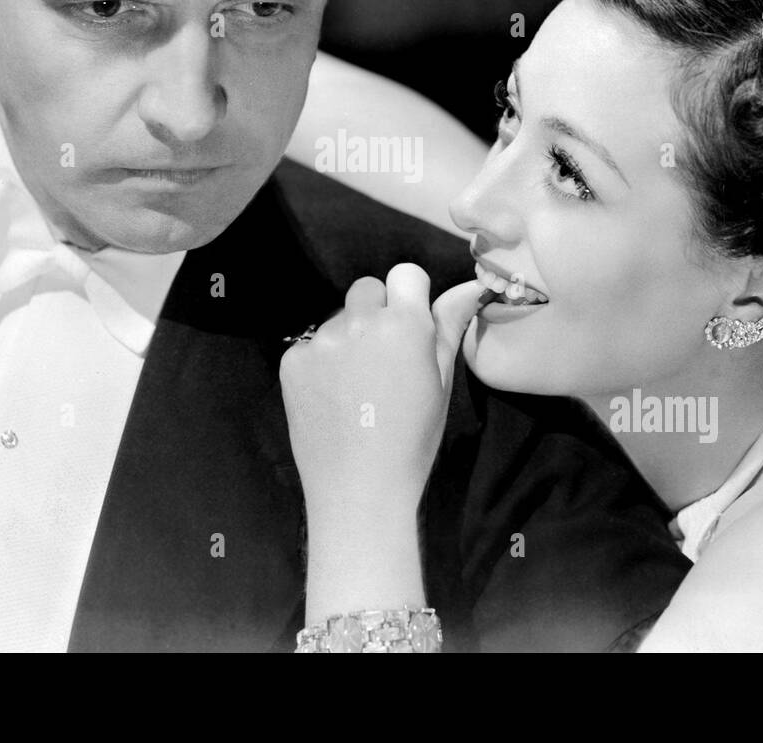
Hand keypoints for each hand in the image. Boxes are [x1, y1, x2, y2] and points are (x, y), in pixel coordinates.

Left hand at [280, 263, 484, 518]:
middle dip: (377, 313)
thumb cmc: (412, 439)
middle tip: (383, 360)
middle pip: (368, 290)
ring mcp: (321, 340)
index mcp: (404, 324)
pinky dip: (321, 364)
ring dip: (348, 339)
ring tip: (357, 388)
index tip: (411, 328)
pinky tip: (332, 398)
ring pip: (338, 319)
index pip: (405, 274)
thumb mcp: (440, 382)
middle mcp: (358, 321)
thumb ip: (450, 326)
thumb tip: (470, 286)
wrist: (358, 488)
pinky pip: (311, 345)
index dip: (410, 297)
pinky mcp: (292, 360)